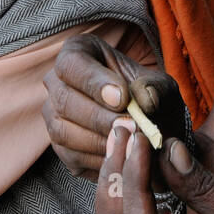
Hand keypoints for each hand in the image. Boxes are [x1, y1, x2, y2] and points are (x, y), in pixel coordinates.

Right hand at [42, 34, 185, 181]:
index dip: (94, 82)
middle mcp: (57, 83)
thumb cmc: (149, 95)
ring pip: (63, 131)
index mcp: (77, 53)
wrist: (149, 124)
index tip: (122, 98)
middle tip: (130, 127)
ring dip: (99, 141)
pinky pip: (71, 156)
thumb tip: (146, 102)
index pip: (72, 64)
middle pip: (64, 100)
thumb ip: (155, 89)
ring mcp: (53, 117)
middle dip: (99, 118)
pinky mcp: (60, 147)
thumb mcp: (160, 85)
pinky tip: (121, 156)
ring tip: (129, 143)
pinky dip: (98, 160)